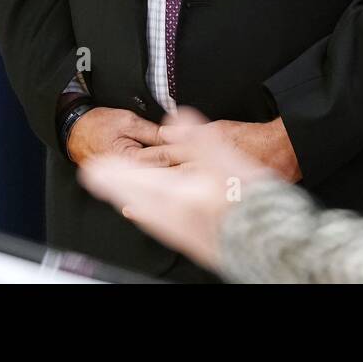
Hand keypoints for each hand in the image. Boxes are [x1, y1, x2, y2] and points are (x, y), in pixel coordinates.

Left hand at [79, 107, 277, 269]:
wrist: (269, 237)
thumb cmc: (250, 201)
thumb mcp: (226, 159)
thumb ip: (196, 138)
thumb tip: (173, 121)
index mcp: (176, 196)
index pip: (134, 180)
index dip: (113, 172)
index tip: (93, 167)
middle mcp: (173, 218)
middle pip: (134, 199)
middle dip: (114, 186)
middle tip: (95, 176)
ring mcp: (181, 232)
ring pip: (144, 214)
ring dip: (128, 200)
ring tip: (115, 195)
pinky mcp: (193, 240)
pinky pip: (158, 225)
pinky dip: (146, 215)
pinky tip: (147, 216)